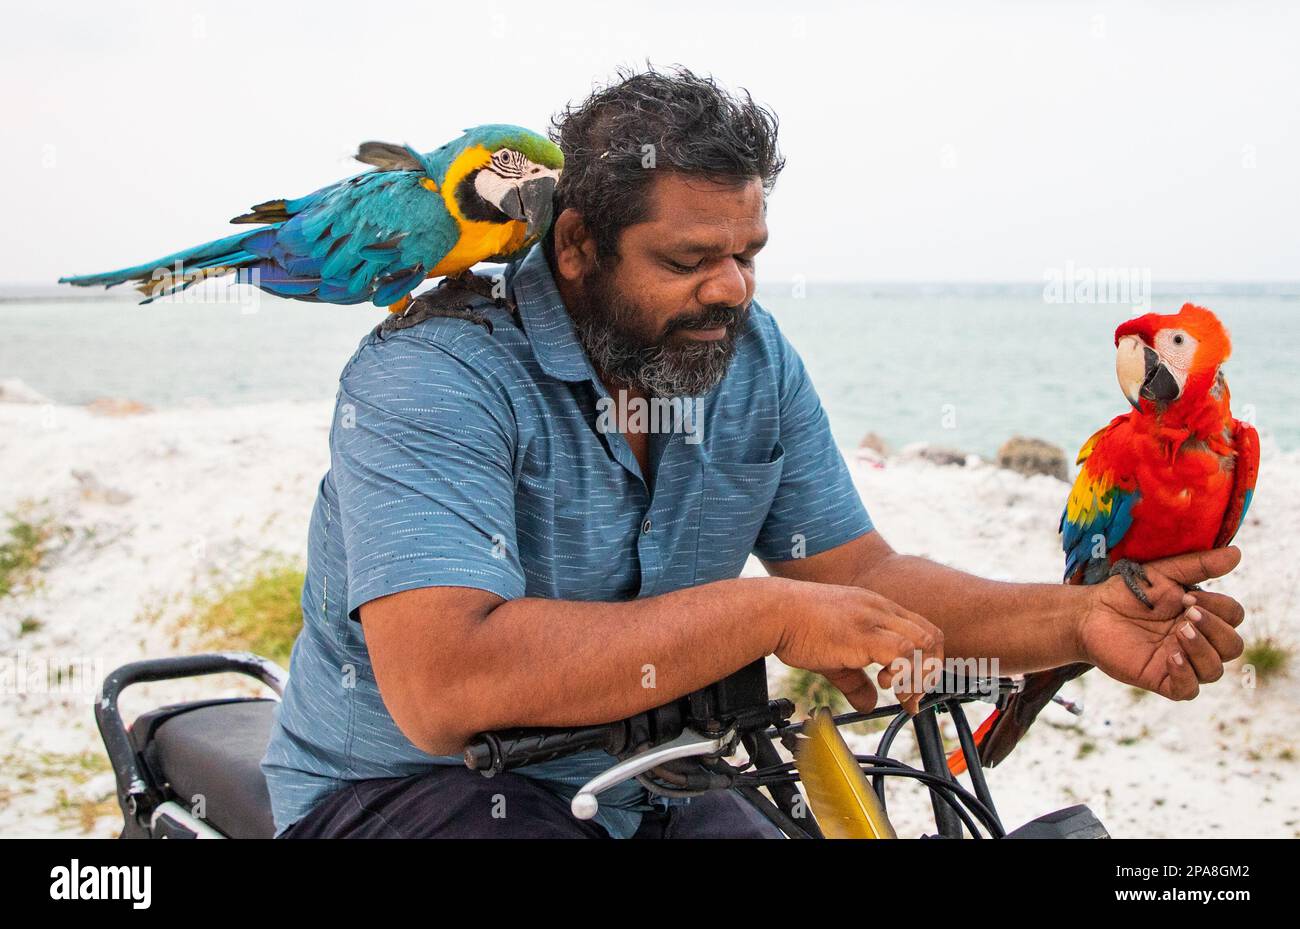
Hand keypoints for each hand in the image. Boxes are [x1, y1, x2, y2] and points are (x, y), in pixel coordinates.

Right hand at [773, 582, 943, 714]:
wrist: (774, 611)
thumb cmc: (796, 626)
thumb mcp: (834, 656)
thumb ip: (855, 680)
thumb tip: (868, 703)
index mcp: (876, 608)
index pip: (922, 630)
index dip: (926, 662)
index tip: (914, 687)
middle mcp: (881, 610)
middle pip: (933, 635)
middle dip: (931, 671)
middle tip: (912, 697)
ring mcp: (874, 619)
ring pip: (924, 643)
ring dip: (919, 675)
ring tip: (901, 695)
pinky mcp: (863, 634)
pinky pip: (902, 652)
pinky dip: (902, 673)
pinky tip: (884, 684)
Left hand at [1078, 547, 1245, 699]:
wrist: (1092, 612)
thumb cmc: (1128, 592)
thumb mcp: (1164, 573)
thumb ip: (1199, 565)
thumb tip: (1237, 553)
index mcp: (1202, 616)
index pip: (1233, 618)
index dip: (1220, 608)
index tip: (1189, 597)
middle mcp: (1197, 642)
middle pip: (1232, 646)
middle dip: (1216, 629)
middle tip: (1187, 613)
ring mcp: (1181, 663)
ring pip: (1214, 670)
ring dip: (1202, 650)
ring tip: (1179, 632)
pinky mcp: (1161, 679)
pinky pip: (1188, 690)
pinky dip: (1186, 675)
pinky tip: (1171, 656)